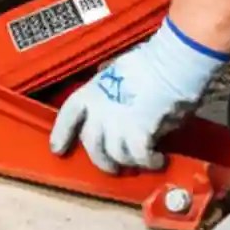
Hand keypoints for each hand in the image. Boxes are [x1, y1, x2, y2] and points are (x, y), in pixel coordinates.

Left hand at [49, 18, 229, 173]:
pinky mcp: (138, 135)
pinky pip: (139, 157)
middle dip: (101, 161)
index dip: (60, 135)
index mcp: (90, 92)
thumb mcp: (119, 68)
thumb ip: (109, 80)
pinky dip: (149, 162)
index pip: (67, 116)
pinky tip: (159, 161)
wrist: (173, 64)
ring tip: (143, 162)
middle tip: (113, 168)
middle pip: (91, 144)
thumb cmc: (151, 61)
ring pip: (116, 155)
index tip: (57, 150)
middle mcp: (98, 111)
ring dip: (129, 162)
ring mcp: (116, 124)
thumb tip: (107, 78)